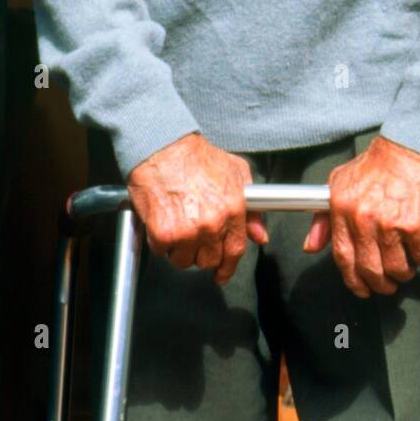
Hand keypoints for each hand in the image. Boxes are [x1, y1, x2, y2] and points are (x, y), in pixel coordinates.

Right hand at [126, 132, 267, 282]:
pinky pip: (162, 251)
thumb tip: (259, 235)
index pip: (235, 251)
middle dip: (201, 253)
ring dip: (179, 250)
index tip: (222, 273)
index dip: (228, 267)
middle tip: (193, 237)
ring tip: (177, 226)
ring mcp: (187, 230)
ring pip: (184, 260)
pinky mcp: (164, 233)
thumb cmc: (196, 157)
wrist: (164, 147)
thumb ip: (251, 208)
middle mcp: (212, 223)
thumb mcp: (236, 173)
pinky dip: (160, 242)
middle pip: (209, 260)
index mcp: (232, 210)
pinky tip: (162, 222)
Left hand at [302, 135, 419, 297]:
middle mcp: (362, 217)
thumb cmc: (377, 164)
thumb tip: (312, 246)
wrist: (409, 146)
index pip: (342, 256)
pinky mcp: (413, 222)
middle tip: (387, 285)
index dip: (352, 280)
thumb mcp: (339, 183)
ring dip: (402, 274)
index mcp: (342, 208)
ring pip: (395, 266)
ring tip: (405, 270)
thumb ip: (323, 217)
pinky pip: (419, 253)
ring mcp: (388, 221)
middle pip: (369, 268)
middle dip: (380, 284)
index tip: (361, 288)